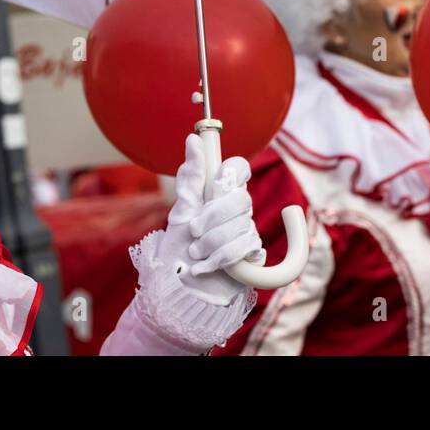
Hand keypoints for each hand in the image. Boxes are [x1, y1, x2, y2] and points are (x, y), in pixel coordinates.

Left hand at [157, 133, 263, 304]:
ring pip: (242, 223)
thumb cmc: (177, 249)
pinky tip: (206, 265)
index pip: (239, 168)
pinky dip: (221, 258)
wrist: (180, 290)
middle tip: (194, 231)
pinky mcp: (252, 254)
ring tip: (195, 253)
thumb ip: (191, 178)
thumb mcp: (180, 211)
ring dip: (211, 242)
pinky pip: (246, 246)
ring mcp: (246, 231)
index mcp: (219, 194)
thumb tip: (193, 139)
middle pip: (240, 197)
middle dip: (212, 217)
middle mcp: (235, 210)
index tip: (218, 184)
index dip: (233, 172)